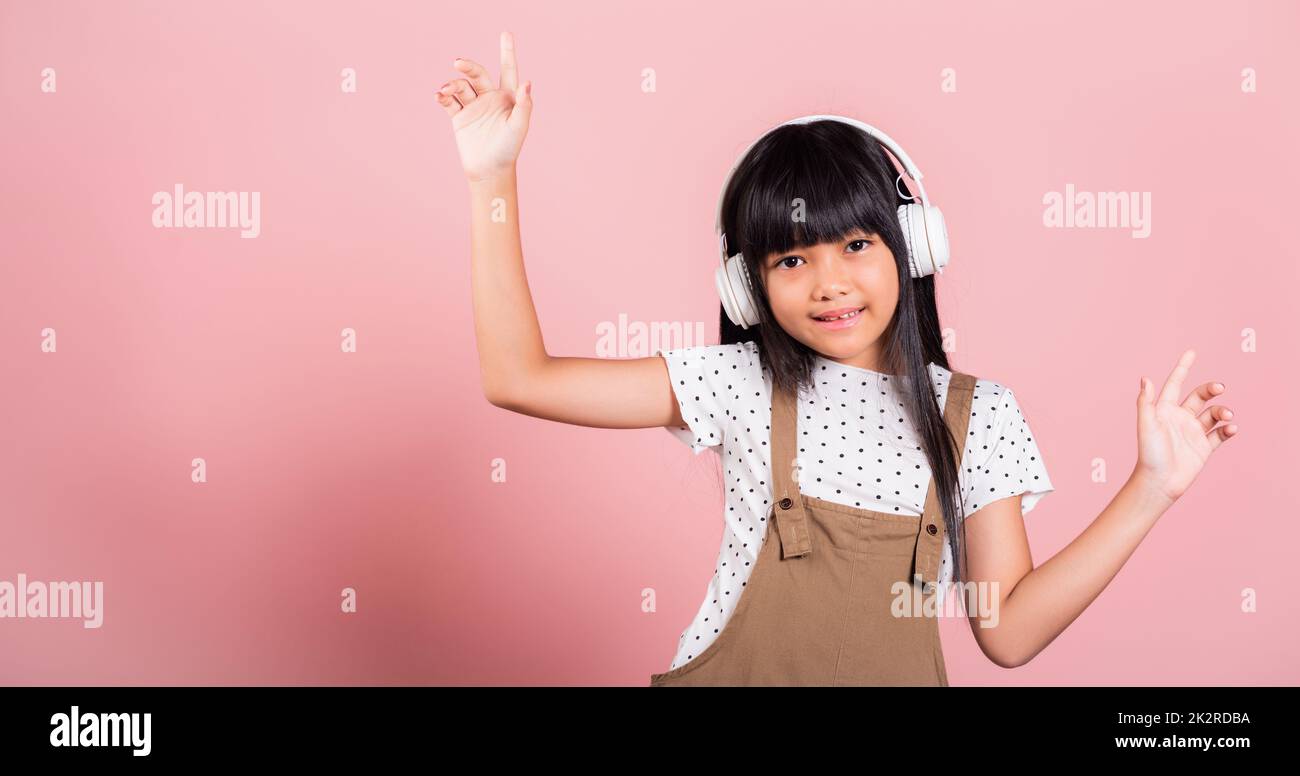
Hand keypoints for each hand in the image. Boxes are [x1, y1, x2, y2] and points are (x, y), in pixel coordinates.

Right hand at [435, 31, 532, 181]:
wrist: (489, 170)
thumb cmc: (509, 149)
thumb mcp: (519, 127)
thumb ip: (524, 105)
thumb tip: (527, 82)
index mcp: (508, 97)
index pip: (508, 69)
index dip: (507, 51)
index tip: (506, 33)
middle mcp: (490, 97)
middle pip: (478, 74)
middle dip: (468, 66)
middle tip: (458, 62)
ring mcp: (474, 106)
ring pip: (462, 86)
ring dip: (453, 84)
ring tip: (445, 89)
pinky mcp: (460, 117)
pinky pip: (450, 101)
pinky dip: (443, 96)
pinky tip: (439, 95)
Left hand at [1132, 349, 1238, 506]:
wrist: (1159, 482)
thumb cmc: (1149, 453)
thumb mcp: (1146, 425)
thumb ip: (1146, 402)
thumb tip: (1145, 378)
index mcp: (1164, 410)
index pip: (1175, 383)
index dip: (1183, 368)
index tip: (1192, 352)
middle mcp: (1180, 418)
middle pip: (1200, 396)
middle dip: (1211, 389)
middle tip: (1219, 388)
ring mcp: (1193, 432)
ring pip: (1213, 414)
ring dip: (1222, 411)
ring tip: (1227, 416)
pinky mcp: (1204, 447)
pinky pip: (1220, 433)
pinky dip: (1228, 429)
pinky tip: (1231, 428)